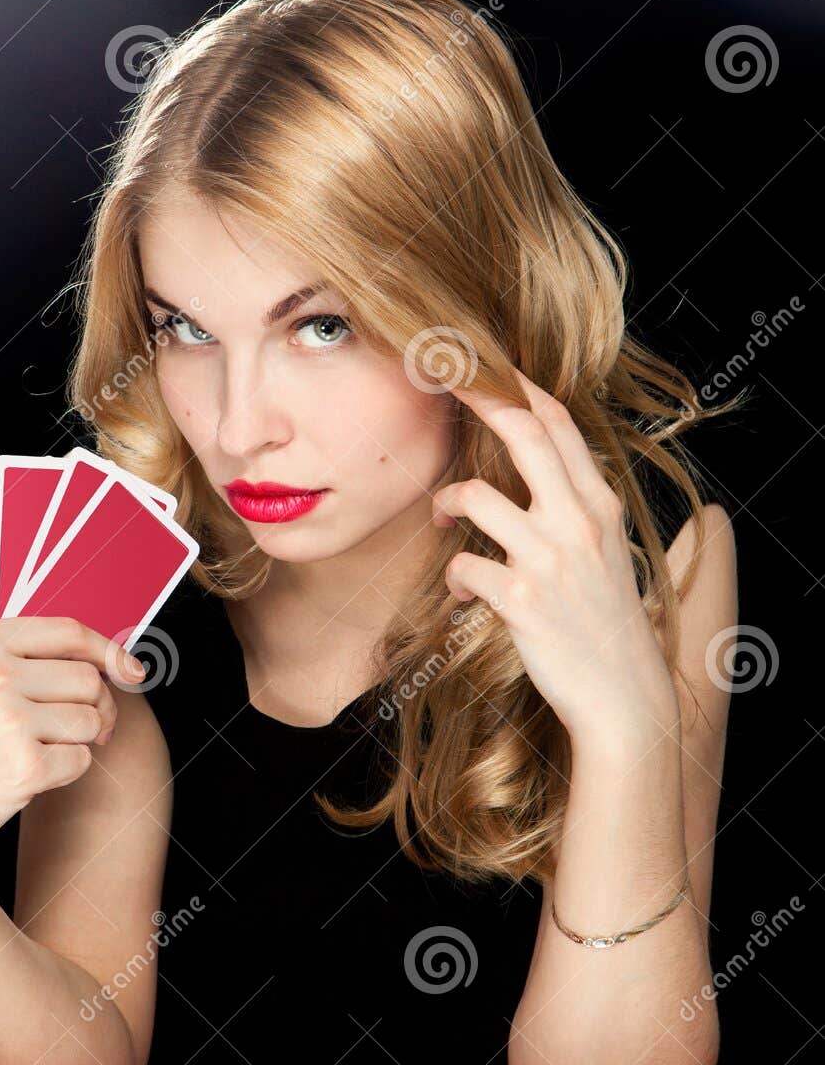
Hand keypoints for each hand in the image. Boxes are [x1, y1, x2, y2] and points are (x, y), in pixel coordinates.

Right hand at [0, 616, 145, 877]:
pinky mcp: (23, 766)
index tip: (132, 671)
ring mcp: (8, 719)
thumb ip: (18, 658)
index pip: (68, 631)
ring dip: (77, 741)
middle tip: (79, 729)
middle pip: (88, 680)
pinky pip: (80, 760)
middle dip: (95, 707)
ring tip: (34, 751)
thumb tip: (106, 662)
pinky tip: (25, 776)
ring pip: (90, 721)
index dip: (108, 651)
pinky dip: (64, 771)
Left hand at [432, 369, 676, 742]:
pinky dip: (454, 578)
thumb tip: (539, 467)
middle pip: (522, 431)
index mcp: (600, 504)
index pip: (558, 423)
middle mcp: (578, 521)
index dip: (517, 386)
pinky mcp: (520, 599)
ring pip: (474, 495)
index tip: (483, 365)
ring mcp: (549, 559)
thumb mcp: (607, 551)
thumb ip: (575, 506)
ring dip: (446, 503)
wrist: (625, 698)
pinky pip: (462, 565)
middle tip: (438, 380)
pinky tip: (463, 594)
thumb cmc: (607, 624)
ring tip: (445, 521)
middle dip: (475, 398)